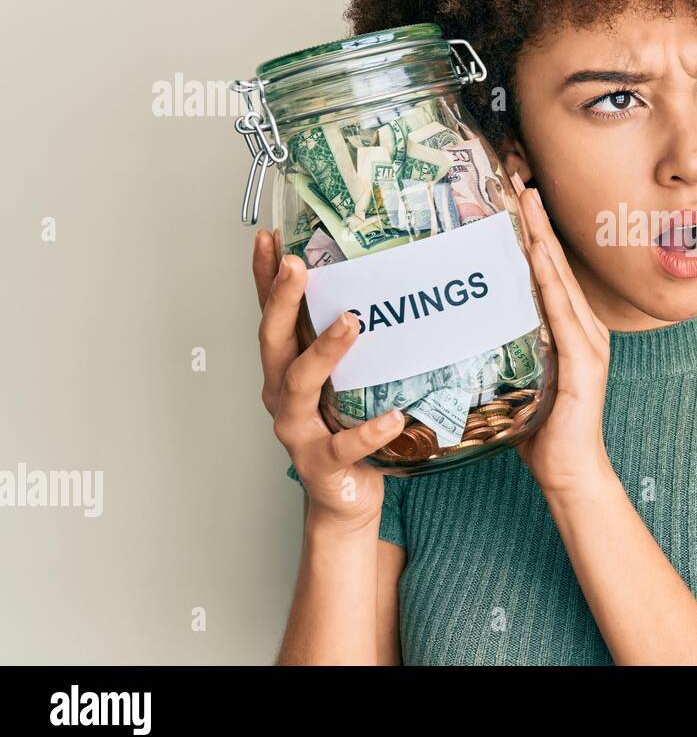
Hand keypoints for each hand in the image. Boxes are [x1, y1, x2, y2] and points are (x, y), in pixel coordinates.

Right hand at [252, 232, 406, 534]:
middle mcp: (282, 395)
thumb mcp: (343, 379)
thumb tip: (371, 288)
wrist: (345, 497)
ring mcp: (298, 431)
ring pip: (299, 385)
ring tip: (351, 322)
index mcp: (285, 369)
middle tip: (299, 265)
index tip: (269, 238)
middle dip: (283, 300)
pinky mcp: (322, 464)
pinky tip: (393, 417)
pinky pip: (344, 445)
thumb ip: (344, 342)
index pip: (270, 316)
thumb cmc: (344, 430)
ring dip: (324, 351)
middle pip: (274, 341)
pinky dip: (369, 431)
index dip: (264, 278)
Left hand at [508, 171, 613, 495]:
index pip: (545, 268)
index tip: (512, 190)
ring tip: (525, 201)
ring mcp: (587, 342)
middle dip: (535, 217)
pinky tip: (536, 255)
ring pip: (558, 278)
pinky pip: (562, 313)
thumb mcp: (515, 379)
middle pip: (554, 261)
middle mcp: (582, 327)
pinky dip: (549, 280)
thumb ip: (499, 351)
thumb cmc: (540, 433)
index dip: (531, 228)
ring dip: (541, 237)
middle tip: (517, 175)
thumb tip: (457, 329)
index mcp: (567, 328)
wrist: (570, 475)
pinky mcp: (585, 363)